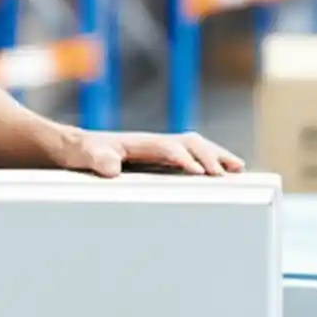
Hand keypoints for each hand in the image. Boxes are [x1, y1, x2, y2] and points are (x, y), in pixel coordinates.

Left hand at [58, 129, 244, 177]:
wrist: (78, 147)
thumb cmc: (84, 151)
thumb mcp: (86, 155)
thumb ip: (98, 159)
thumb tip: (112, 168)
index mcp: (140, 141)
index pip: (167, 147)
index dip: (183, 158)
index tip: (198, 172)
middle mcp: (155, 142)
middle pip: (190, 143)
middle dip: (208, 156)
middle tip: (223, 174)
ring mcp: (161, 149)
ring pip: (196, 147)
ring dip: (217, 156)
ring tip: (238, 169)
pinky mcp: (162, 159)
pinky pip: (193, 156)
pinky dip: (211, 161)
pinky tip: (225, 172)